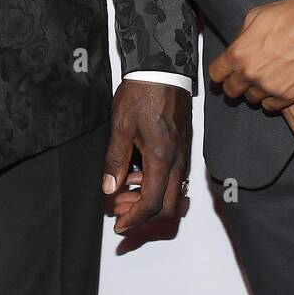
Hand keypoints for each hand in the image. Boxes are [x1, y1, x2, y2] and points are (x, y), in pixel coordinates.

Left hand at [102, 80, 190, 232]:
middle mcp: (178, 161)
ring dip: (149, 201)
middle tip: (119, 211)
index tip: (118, 225)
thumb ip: (115, 160)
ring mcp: (184, 155)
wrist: (163, 69)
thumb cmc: (142, 93)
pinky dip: (157, 186)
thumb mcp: (120, 126)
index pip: (152, 203)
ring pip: (172, 194)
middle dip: (142, 216)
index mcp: (162, 158)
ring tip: (124, 193)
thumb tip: (109, 188)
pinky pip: (175, 178)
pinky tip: (138, 175)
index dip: (134, 219)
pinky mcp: (183, 148)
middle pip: (167, 207)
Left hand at [208, 0, 293, 111]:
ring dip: (254, 90)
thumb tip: (239, 45)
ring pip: (251, 99)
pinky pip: (270, 107)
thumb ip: (242, 35)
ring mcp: (270, 88)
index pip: (216, 73)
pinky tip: (277, 85)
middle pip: (231, 90)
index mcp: (240, 53)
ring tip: (266, 77)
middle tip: (243, 76)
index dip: (220, 72)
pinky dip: (270, 98)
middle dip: (235, 83)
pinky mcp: (289, 97)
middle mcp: (251, 73)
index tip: (223, 72)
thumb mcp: (257, 16)